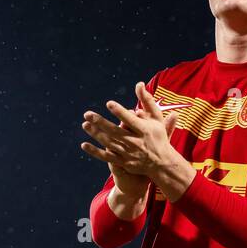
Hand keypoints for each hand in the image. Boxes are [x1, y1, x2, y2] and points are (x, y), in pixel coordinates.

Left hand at [81, 83, 194, 200]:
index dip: (120, 112)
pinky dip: (95, 152)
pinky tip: (84, 145)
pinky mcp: (124, 163)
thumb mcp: (156, 118)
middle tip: (87, 114)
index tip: (109, 103)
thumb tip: (139, 84)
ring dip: (96, 134)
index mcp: (144, 130)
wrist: (162, 163)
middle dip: (101, 122)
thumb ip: (147, 100)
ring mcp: (129, 153)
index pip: (130, 120)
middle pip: (116, 132)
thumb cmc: (158, 136)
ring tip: (85, 124)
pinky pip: (107, 157)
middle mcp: (136, 142)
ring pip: (109, 143)